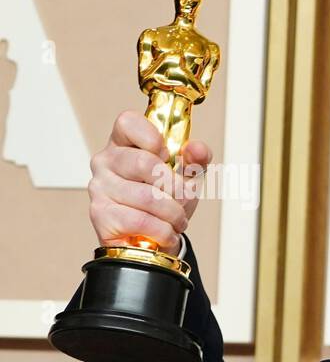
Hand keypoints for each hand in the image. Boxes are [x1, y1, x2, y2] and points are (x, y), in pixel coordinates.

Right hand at [87, 110, 211, 255]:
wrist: (154, 239)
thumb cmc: (165, 199)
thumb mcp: (187, 175)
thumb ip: (196, 158)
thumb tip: (197, 149)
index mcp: (124, 143)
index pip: (128, 122)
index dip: (153, 137)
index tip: (167, 156)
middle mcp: (105, 161)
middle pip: (144, 163)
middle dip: (176, 187)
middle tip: (182, 199)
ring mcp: (99, 187)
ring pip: (147, 197)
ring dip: (173, 214)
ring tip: (177, 220)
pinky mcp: (100, 215)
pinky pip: (141, 221)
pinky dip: (163, 231)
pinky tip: (165, 233)